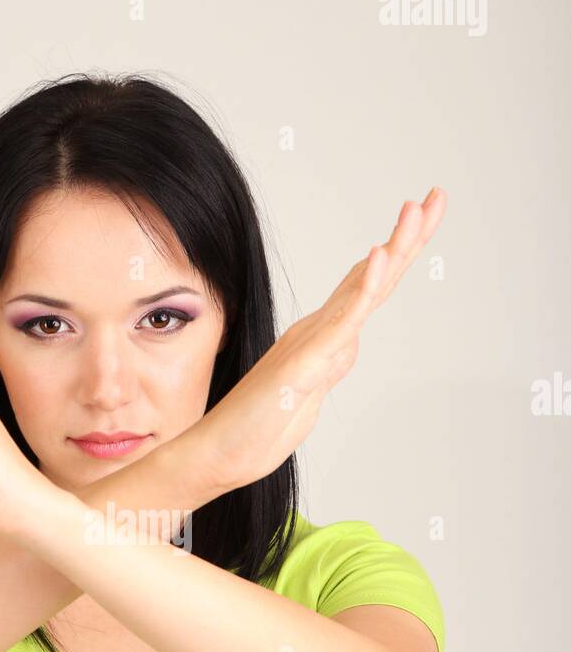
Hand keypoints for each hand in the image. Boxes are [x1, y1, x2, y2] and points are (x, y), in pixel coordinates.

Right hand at [195, 188, 445, 495]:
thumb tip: (348, 349)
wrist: (215, 454)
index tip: (423, 218)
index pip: (369, 289)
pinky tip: (379, 259)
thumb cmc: (252, 434)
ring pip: (362, 290)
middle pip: (373, 278)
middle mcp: (318, 331)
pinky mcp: (303, 363)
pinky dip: (363, 290)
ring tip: (413, 211)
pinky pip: (341, 322)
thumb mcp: (307, 401)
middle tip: (435, 196)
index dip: (398, 253)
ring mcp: (311, 344)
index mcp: (322, 339)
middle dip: (408, 237)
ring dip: (391, 249)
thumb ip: (328, 370)